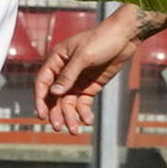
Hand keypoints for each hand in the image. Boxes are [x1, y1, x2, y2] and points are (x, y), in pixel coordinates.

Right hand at [34, 12, 139, 133]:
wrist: (125, 37)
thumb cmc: (102, 39)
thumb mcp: (84, 56)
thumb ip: (69, 75)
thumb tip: (54, 93)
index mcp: (57, 59)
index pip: (43, 82)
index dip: (41, 99)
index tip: (42, 115)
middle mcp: (64, 71)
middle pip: (54, 96)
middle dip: (56, 112)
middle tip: (59, 127)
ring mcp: (77, 80)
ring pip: (68, 103)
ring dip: (69, 116)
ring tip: (74, 130)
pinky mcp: (90, 86)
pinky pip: (83, 103)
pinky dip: (83, 112)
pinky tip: (87, 120)